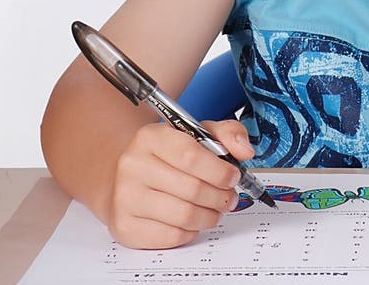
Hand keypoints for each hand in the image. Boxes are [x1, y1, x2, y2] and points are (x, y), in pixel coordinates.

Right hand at [107, 119, 254, 248]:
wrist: (123, 176)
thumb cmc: (165, 155)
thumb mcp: (194, 134)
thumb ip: (225, 134)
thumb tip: (245, 150)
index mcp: (151, 137)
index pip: (191, 156)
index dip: (220, 170)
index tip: (233, 176)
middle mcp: (133, 165)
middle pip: (192, 189)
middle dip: (220, 196)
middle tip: (230, 197)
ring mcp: (126, 197)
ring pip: (184, 215)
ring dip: (210, 216)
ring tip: (216, 209)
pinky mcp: (125, 226)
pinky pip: (171, 236)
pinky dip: (191, 231)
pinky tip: (194, 220)